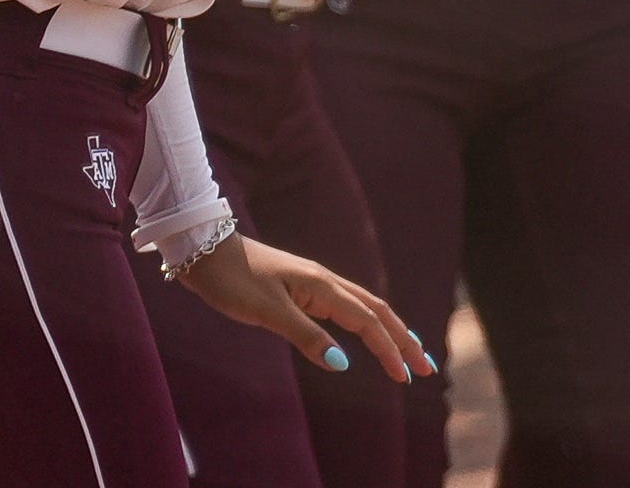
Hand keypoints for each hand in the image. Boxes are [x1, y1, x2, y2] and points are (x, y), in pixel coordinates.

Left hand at [178, 232, 432, 381]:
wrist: (203, 250)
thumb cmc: (233, 280)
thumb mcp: (267, 312)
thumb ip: (306, 336)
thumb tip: (342, 364)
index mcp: (321, 286)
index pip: (367, 321)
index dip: (389, 350)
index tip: (406, 378)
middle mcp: (325, 282)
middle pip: (377, 311)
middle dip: (403, 340)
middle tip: (425, 368)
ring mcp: (315, 284)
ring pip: (364, 307)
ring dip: (389, 330)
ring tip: (409, 351)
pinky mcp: (302, 289)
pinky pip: (345, 308)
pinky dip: (366, 323)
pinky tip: (367, 333)